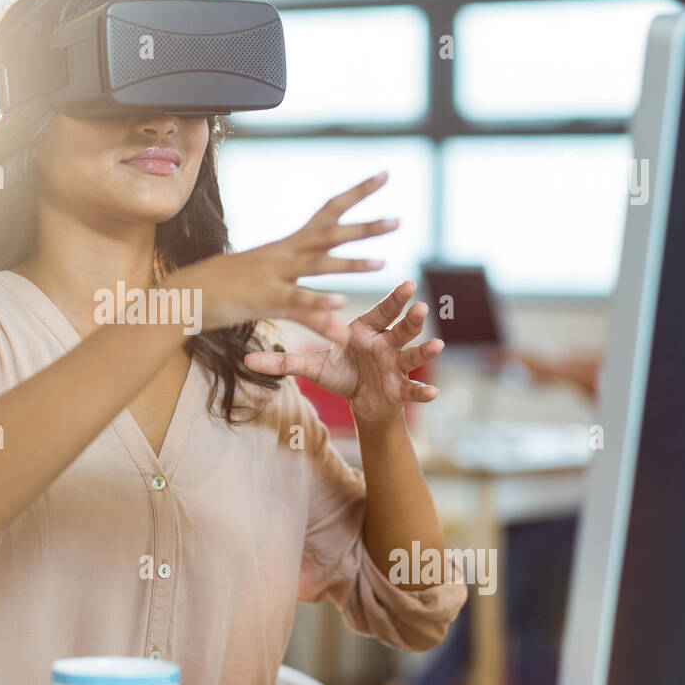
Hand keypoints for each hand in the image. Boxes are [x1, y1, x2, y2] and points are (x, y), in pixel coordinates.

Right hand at [163, 172, 396, 345]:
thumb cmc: (225, 289)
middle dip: (364, 228)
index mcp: (286, 246)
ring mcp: (273, 275)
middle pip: (329, 234)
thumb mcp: (268, 286)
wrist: (185, 294)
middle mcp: (283, 254)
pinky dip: (318, 303)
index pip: (327, 212)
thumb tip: (329, 302)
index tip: (384, 175)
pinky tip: (340, 303)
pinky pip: (295, 300)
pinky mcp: (263, 299)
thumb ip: (303, 295)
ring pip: (317, 265)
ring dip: (351, 263)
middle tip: (398, 220)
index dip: (356, 194)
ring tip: (383, 263)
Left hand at [243, 280, 443, 428]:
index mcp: (365, 330)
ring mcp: (396, 365)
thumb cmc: (340, 373)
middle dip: (411, 317)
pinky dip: (422, 392)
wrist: (359, 401)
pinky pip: (413, 389)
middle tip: (419, 306)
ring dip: (425, 350)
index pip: (380, 310)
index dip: (394, 299)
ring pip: (413, 354)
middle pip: (401, 327)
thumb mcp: (312, 367)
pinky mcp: (400, 388)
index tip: (407, 284)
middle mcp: (385, 343)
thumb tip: (247, 360)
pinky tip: (433, 393)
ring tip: (437, 345)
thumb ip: (283, 363)